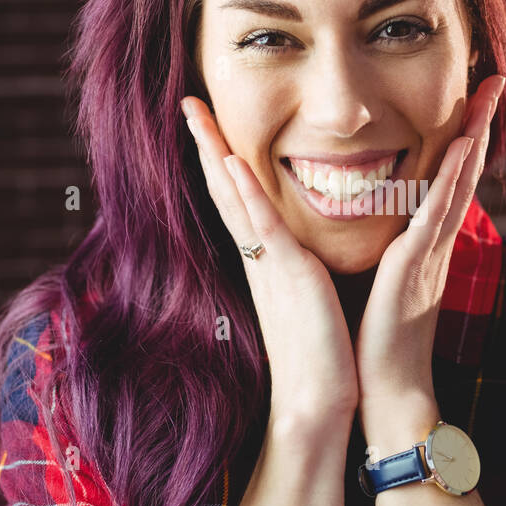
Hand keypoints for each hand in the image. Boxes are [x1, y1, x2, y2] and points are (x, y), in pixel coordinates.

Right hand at [182, 96, 359, 429]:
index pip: (238, 201)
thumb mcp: (308, 301)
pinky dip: (246, 193)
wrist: (315, 403)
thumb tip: (300, 260)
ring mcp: (269, 265)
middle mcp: (259, 258)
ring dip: (215, 152)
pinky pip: (262, 226)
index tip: (208, 126)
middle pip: (225, 190)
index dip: (221, 161)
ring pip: (234, 198)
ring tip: (195, 112)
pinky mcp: (288, 277)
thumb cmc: (318, 356)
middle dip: (206, 145)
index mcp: (266, 261)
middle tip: (187, 103)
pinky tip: (233, 162)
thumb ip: (299, 275)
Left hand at [354, 75, 505, 418]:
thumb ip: (386, 256)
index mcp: (424, 246)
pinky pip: (436, 213)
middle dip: (480, 123)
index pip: (447, 182)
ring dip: (475, 135)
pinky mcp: (415, 267)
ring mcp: (430, 253)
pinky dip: (451, 177)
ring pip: (458, 182)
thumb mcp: (382, 286)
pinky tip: (462, 145)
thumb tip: (378, 235)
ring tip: (490, 93)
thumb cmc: (376, 345)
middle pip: (463, 171)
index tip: (471, 101)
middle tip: (496, 79)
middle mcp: (435, 244)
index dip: (462, 140)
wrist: (387, 394)